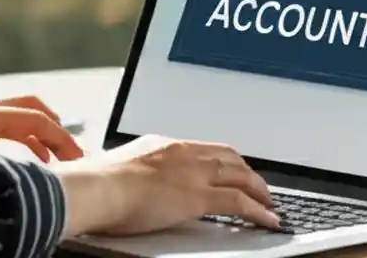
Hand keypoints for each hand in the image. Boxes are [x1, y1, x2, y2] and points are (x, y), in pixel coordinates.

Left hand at [0, 95, 84, 161]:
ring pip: (18, 122)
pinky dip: (23, 144)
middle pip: (31, 110)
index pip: (33, 119)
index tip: (79, 157)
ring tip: (55, 164)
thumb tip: (10, 176)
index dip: (61, 137)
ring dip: (40, 138)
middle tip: (74, 155)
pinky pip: (3, 134)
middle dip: (56, 130)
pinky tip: (24, 164)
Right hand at [52, 135, 279, 236]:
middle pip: (230, 158)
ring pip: (241, 177)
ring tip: (269, 205)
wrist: (97, 187)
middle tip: (259, 188)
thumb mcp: (122, 167)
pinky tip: (268, 220)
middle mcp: (184, 153)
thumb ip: (136, 172)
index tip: (233, 171)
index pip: (206, 149)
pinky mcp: (198, 196)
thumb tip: (131, 181)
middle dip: (249, 173)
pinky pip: (240, 203)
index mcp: (165, 145)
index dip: (226, 162)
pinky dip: (259, 212)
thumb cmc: (98, 182)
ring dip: (260, 192)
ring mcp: (194, 173)